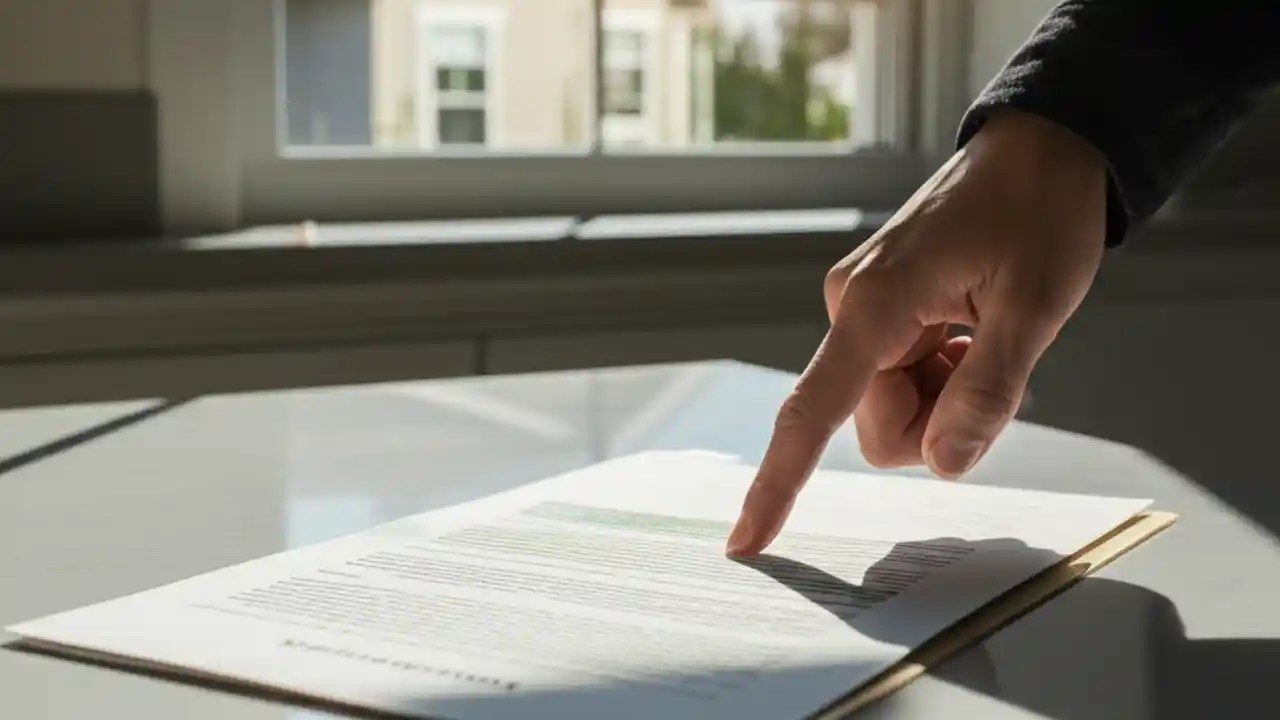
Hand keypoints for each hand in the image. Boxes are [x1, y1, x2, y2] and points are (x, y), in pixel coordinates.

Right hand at [726, 111, 1107, 555]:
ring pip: (894, 411)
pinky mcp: (880, 314)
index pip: (812, 412)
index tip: (746, 543)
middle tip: (993, 356)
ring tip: (985, 333)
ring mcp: (864, 312)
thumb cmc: (1038, 212)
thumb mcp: (1037, 306)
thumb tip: (943, 463)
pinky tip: (973, 327)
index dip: (777, 485)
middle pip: (878, 427)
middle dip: (940, 419)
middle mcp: (852, 310)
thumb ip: (988, 392)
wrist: (1041, 151)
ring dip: (947, 395)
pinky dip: (945, 375)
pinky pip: (903, 382)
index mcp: (874, 306)